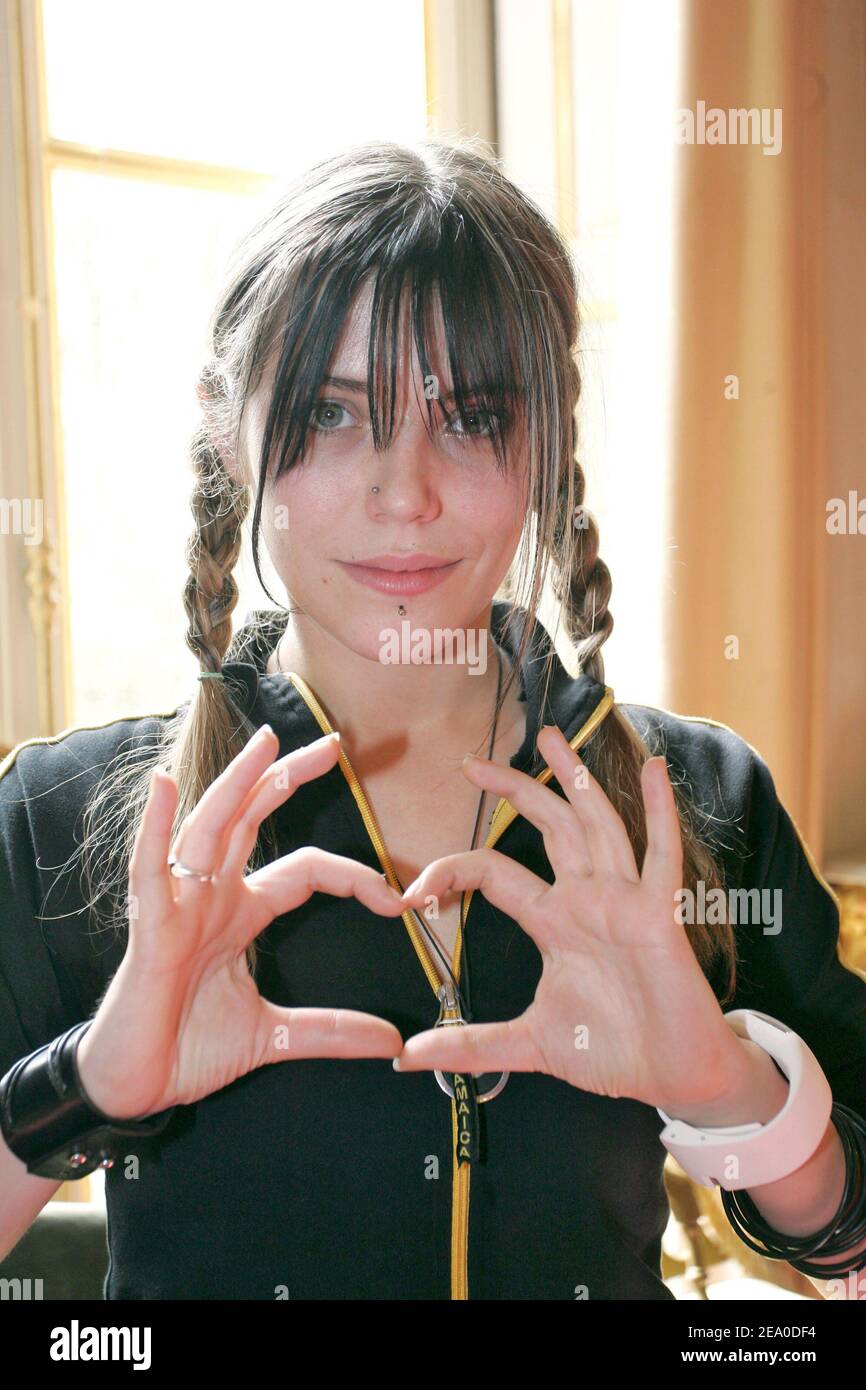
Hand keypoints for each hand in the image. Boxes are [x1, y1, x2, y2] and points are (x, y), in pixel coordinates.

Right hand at [77, 726, 405, 1119]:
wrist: (134, 1086)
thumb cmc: (187, 1048)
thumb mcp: (274, 1037)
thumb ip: (330, 1031)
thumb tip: (391, 1040)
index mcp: (241, 913)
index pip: (305, 870)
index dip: (353, 875)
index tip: (395, 899)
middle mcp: (212, 897)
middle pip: (252, 820)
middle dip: (289, 778)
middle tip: (333, 743)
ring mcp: (179, 906)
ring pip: (209, 829)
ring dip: (237, 783)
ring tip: (266, 743)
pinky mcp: (149, 929)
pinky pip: (149, 871)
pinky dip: (153, 828)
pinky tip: (164, 788)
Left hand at [392, 725, 743, 1112]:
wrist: (673, 1077)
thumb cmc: (613, 1051)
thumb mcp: (528, 1045)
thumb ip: (471, 1047)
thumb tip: (406, 1057)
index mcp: (555, 921)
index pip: (496, 874)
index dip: (453, 873)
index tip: (414, 892)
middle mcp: (587, 899)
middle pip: (547, 827)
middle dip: (514, 789)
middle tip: (471, 761)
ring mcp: (624, 901)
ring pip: (596, 825)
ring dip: (575, 779)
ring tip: (552, 737)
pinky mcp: (660, 915)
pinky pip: (660, 856)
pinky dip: (659, 812)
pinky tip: (654, 770)